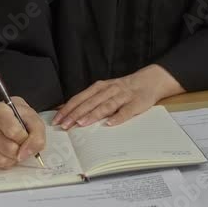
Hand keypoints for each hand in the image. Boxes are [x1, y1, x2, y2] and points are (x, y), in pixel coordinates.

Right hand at [0, 96, 45, 168]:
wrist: (12, 117)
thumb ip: (36, 136)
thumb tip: (25, 153)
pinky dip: (7, 161)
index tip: (25, 133)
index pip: (12, 131)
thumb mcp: (35, 120)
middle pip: (8, 147)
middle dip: (20, 148)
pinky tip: (9, 152)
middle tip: (21, 141)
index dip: (23, 137)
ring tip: (15, 146)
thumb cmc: (21, 117)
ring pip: (2, 158)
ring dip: (14, 157)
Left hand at [51, 65, 183, 128]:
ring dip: (93, 115)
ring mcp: (123, 96)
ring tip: (82, 124)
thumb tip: (71, 114)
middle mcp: (110, 90)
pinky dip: (118, 117)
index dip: (68, 108)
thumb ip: (92, 100)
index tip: (57, 119)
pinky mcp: (136, 103)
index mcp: (100, 87)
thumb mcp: (106, 91)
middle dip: (76, 114)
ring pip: (106, 105)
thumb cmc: (124, 89)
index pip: (80, 98)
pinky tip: (110, 124)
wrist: (150, 81)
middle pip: (90, 102)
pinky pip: (126, 111)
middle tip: (65, 126)